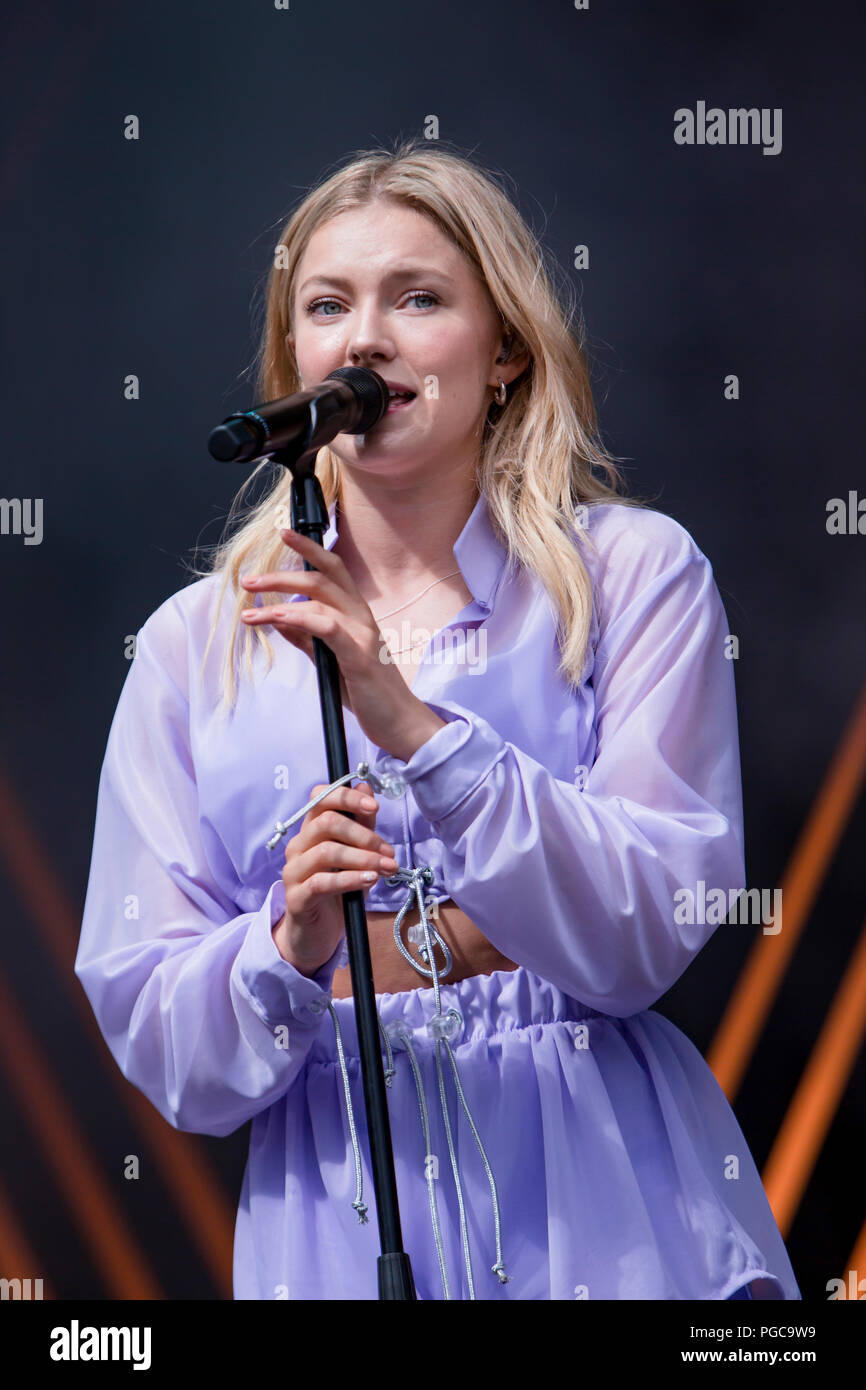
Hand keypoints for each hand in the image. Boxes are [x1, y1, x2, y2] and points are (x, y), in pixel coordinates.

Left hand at [240, 527, 445, 758]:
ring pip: (320, 598)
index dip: (309, 549)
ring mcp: (363, 634)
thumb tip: (278, 618)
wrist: (400, 723)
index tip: (283, 534)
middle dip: (282, 574)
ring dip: (279, 599)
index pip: (333, 570)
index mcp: (357, 614)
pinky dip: (298, 618)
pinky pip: (327, 627)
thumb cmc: (369, 692)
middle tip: (248, 580)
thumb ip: (306, 638)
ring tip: (249, 608)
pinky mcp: (360, 657)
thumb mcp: (331, 660)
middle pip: (323, 577)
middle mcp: (362, 617)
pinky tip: (276, 619)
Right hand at [272, 780, 399, 975]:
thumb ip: (361, 823)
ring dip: (363, 859)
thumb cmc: (338, 890)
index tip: (374, 807)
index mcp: (311, 830)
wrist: (317, 933)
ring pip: (327, 852)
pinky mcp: (296, 897)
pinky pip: (322, 882)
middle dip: (364, 835)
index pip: (319, 798)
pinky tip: (370, 881)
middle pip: (326, 823)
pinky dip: (350, 879)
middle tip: (388, 853)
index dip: (347, 796)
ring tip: (387, 869)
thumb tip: (366, 786)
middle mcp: (298, 846)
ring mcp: (293, 871)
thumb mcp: (356, 854)